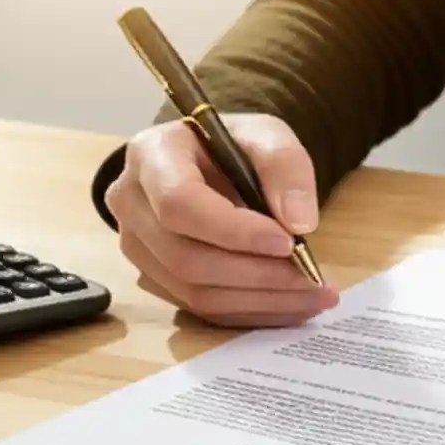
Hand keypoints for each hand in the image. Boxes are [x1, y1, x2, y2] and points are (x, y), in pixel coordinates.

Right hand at [104, 113, 338, 326]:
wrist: (211, 161)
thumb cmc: (234, 145)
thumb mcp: (267, 134)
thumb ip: (286, 166)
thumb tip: (299, 223)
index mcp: (152, 155)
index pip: (179, 203)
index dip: (233, 231)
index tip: (287, 243)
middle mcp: (131, 202)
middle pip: (185, 257)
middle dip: (256, 274)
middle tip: (311, 277)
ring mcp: (137, 245)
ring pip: (193, 291)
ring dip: (260, 300)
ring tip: (313, 295)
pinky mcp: (155, 277)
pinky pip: (201, 308)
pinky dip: (251, 310)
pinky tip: (292, 303)